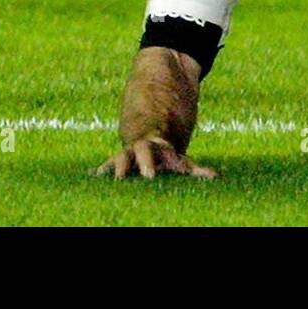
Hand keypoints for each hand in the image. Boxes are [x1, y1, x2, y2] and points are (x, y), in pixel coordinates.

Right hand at [94, 136, 217, 180]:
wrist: (148, 130)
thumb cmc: (166, 153)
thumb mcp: (181, 159)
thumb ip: (196, 170)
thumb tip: (215, 178)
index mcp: (162, 150)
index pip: (167, 155)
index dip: (168, 161)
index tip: (166, 171)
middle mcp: (144, 150)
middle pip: (143, 154)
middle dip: (144, 163)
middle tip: (143, 176)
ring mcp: (130, 154)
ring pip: (122, 158)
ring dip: (116, 167)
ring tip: (111, 178)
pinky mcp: (117, 160)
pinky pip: (107, 164)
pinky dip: (100, 170)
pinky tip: (92, 176)